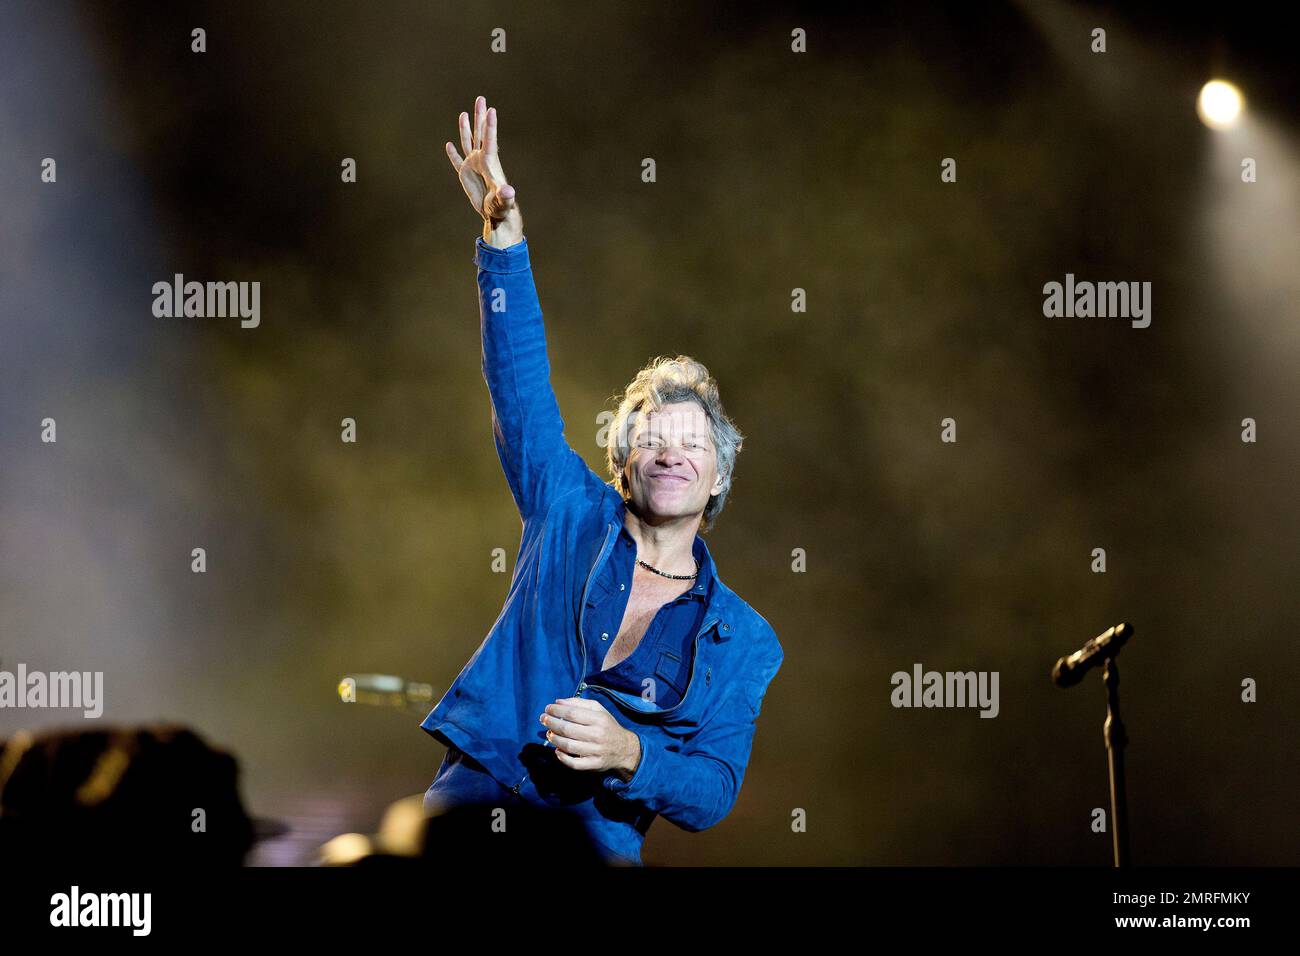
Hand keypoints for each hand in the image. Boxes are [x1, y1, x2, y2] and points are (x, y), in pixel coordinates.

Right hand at [445, 94, 521, 246]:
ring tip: (464, 113)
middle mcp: (481, 160)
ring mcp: (473, 166)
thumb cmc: (501, 208)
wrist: (496, 215)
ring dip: (465, 128)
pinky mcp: (466, 175)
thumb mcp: (502, 201)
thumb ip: (505, 196)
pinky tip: (449, 145)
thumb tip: (508, 191)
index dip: (490, 125)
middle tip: (481, 98)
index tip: (491, 109)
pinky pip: (457, 161)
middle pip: (480, 133)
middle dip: (480, 116)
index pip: (489, 140)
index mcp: (490, 163)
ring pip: (468, 142)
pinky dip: (453, 153)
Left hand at [540, 697, 641, 777]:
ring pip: (569, 746)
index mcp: (599, 719)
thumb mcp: (599, 710)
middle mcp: (598, 735)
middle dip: (551, 723)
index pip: (573, 713)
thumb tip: (558, 702)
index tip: (548, 708)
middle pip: (568, 729)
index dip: (557, 710)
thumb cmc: (607, 726)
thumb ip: (579, 703)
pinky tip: (557, 751)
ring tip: (548, 733)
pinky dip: (563, 758)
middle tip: (543, 719)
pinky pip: (575, 764)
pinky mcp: (593, 765)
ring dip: (554, 739)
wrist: (624, 749)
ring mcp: (595, 751)